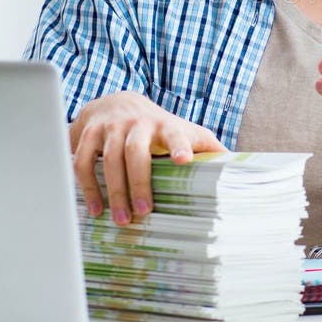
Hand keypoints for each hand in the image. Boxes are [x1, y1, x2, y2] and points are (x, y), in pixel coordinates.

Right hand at [70, 91, 225, 225]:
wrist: (117, 101)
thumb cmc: (157, 126)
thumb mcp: (184, 130)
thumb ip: (207, 146)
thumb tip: (238, 166)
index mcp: (165, 125)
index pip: (175, 133)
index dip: (180, 144)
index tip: (184, 159)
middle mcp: (137, 123)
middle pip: (136, 152)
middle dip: (139, 183)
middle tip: (143, 213)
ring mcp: (111, 127)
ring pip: (110, 158)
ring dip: (114, 190)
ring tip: (121, 219)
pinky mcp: (89, 133)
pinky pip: (83, 161)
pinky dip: (87, 186)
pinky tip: (95, 208)